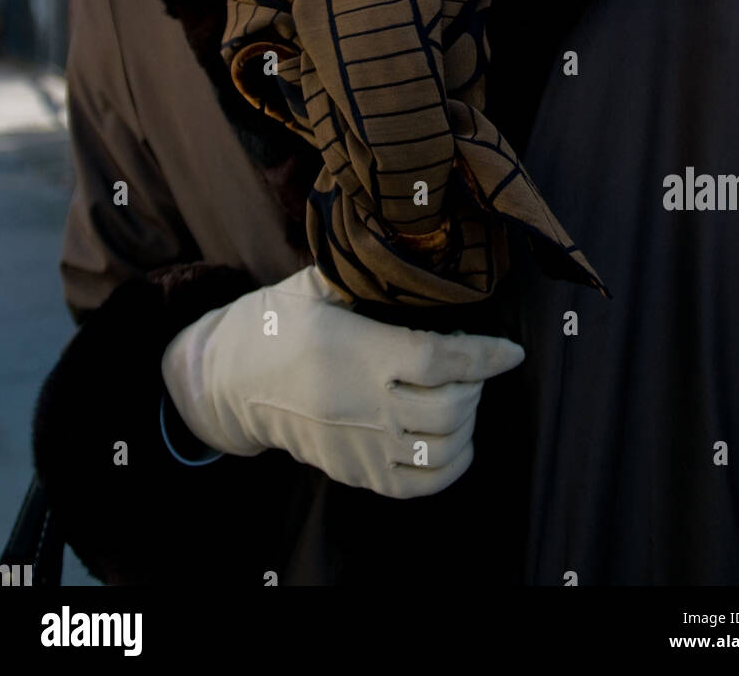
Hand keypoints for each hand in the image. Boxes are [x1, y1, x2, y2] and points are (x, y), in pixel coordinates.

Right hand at [161, 264, 524, 497]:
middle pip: (449, 407)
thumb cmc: (274, 324)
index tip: (511, 351)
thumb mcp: (315, 285)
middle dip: (476, 384)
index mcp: (354, 351)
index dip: (485, 355)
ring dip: (466, 424)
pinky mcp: (352, 472)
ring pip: (441, 449)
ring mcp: (357, 446)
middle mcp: (359, 404)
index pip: (440, 358)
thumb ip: (366, 276)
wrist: (226, 381)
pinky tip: (453, 440)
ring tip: (461, 397)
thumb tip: (419, 253)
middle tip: (473, 365)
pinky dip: (448, 467)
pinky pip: (418, 486)